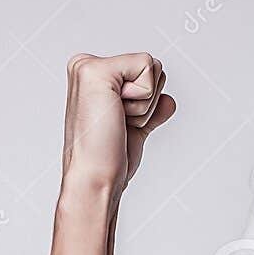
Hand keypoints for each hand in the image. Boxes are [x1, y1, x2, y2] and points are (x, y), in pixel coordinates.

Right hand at [43, 53, 176, 254]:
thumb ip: (147, 113)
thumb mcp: (135, 135)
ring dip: (147, 106)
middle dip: (152, 102)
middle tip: (126, 133)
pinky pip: (148, 70)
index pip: (150, 70)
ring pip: (154, 69)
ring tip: (122, 131)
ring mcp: (88, 68)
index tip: (126, 133)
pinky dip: (144, 102)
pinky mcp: (94, 73)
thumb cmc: (112, 168)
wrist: (96, 187)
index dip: (150, 104)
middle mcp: (85, 67)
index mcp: (92, 78)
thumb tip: (168, 99)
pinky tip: (120, 124)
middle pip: (155, 67)